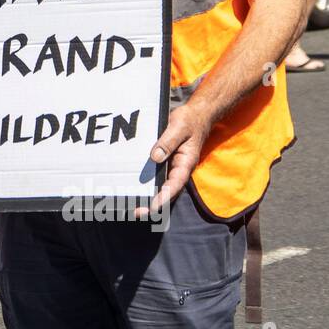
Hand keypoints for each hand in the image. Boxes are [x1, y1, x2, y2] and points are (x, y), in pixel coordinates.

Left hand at [135, 102, 212, 217]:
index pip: (176, 184)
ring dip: (148, 196)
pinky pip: (156, 175)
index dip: (165, 196)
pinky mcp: (165, 162)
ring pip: (161, 185)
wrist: (196, 115)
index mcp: (186, 163)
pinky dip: (146, 183)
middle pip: (167, 191)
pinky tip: (133, 188)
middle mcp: (179, 168)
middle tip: (137, 212)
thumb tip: (154, 157)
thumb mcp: (179, 127)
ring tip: (133, 207)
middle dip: (154, 203)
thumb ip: (167, 142)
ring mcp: (172, 167)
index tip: (154, 206)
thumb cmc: (189, 121)